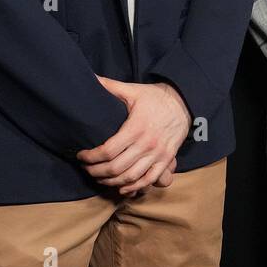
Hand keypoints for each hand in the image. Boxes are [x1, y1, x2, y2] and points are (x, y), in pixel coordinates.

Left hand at [77, 77, 192, 195]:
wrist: (185, 102)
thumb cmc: (155, 97)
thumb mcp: (133, 90)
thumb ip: (110, 86)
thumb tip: (89, 78)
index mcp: (136, 127)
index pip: (107, 151)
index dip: (90, 157)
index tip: (81, 156)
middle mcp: (147, 144)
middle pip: (115, 168)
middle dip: (96, 172)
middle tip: (86, 169)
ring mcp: (158, 154)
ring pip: (130, 177)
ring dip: (111, 181)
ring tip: (99, 177)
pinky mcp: (167, 159)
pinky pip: (149, 179)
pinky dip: (134, 187)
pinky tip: (122, 188)